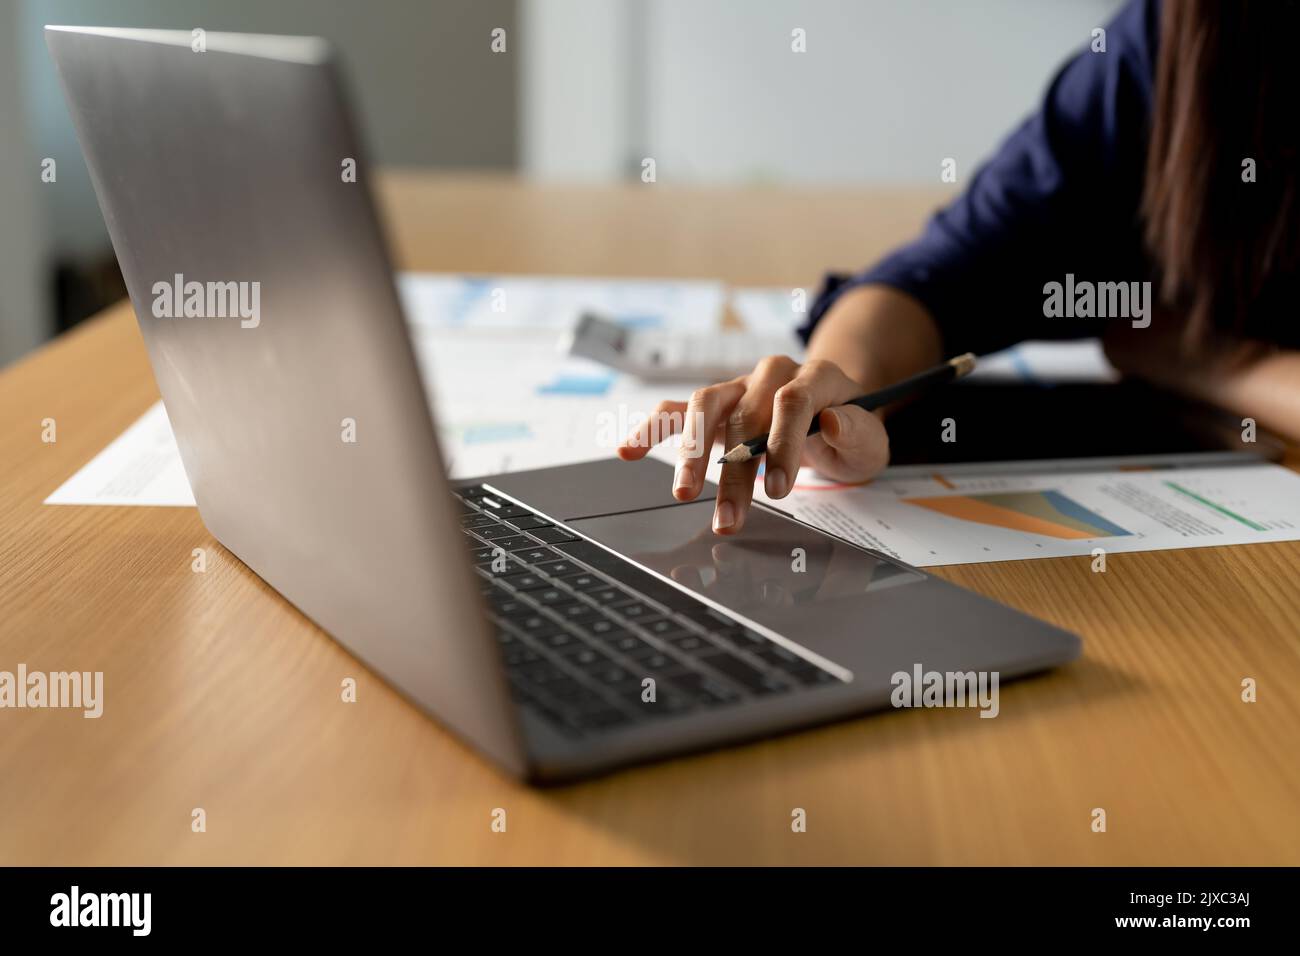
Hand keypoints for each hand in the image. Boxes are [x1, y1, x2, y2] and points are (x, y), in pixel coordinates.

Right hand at [617, 356, 889, 534]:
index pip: (793, 400)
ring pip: (705, 405)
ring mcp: (739, 386)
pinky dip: (652, 428)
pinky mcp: (715, 404)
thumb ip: (858, 432)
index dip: (783, 445)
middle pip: (745, 413)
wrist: (835, 411)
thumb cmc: (850, 431)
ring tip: (684, 493)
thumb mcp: (870, 440)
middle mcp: (772, 374)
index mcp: (817, 376)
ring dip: (692, 452)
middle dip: (734, 469)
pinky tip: (629, 449)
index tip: (778, 491)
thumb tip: (832, 422)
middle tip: (727, 517)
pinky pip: (677, 410)